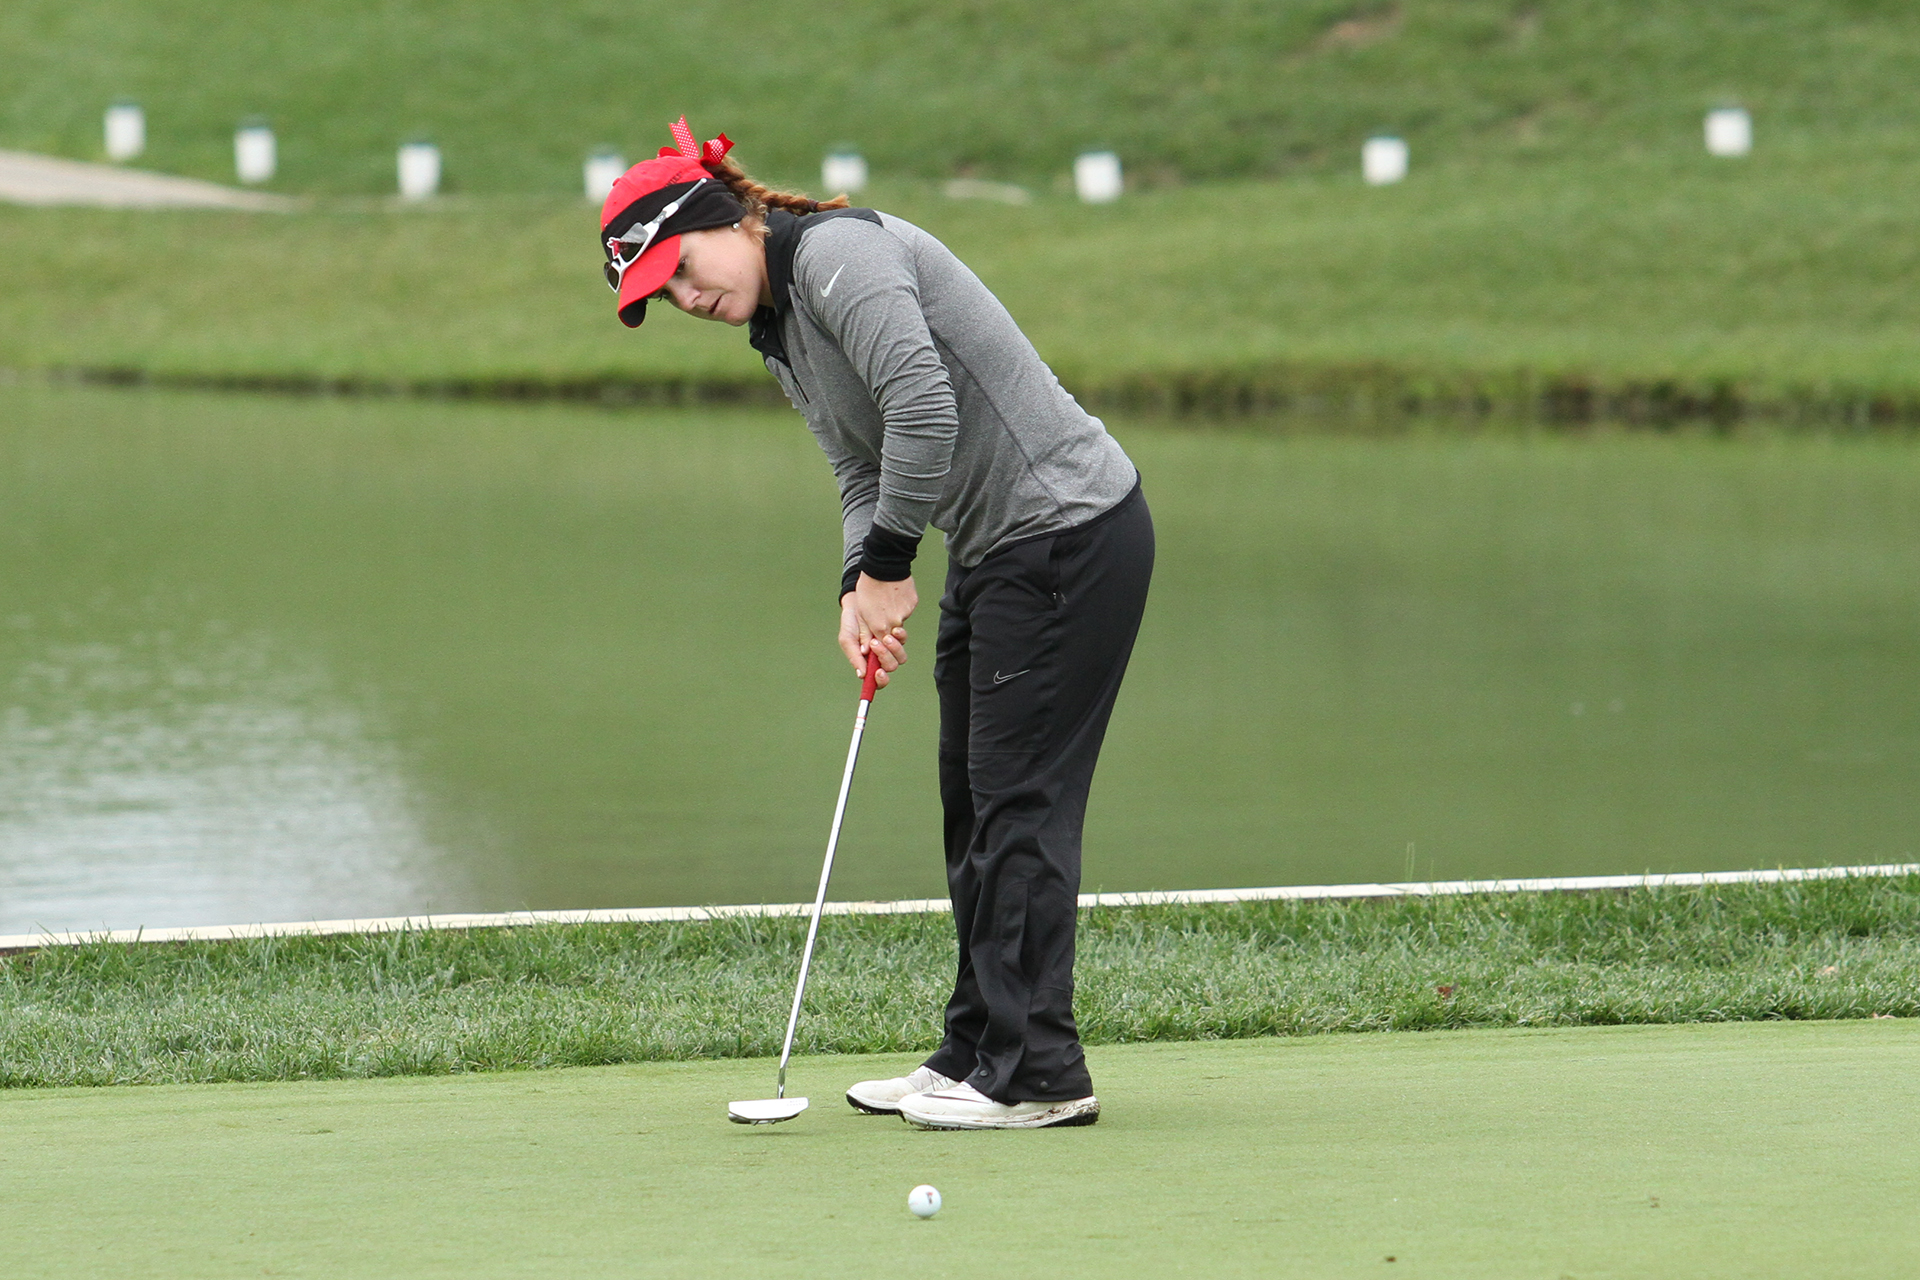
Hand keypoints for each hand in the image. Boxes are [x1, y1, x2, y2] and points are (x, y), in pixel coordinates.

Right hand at [839, 573, 915, 688]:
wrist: (858, 601)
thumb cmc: (850, 622)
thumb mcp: (847, 638)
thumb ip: (854, 656)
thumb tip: (862, 675)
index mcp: (867, 662)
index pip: (877, 680)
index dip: (880, 681)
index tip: (878, 673)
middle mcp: (880, 656)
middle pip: (890, 667)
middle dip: (885, 657)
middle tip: (875, 643)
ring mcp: (890, 646)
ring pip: (901, 657)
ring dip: (894, 648)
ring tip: (885, 636)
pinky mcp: (897, 634)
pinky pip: (903, 640)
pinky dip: (900, 636)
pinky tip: (893, 628)